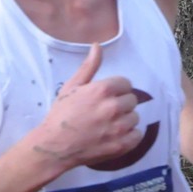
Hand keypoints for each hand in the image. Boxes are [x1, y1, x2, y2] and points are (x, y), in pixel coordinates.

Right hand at [32, 43, 142, 174]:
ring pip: (135, 118)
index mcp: (103, 90)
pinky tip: (113, 135)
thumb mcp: (71, 87)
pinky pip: (137, 135)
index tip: (104, 97)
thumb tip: (98, 45)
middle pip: (132, 100)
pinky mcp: (123, 145)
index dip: (115, 89)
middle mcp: (114, 107)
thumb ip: (89, 67)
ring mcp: (120, 127)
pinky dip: (128, 136)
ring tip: (107, 125)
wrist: (55, 145)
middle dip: (120, 104)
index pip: (126, 83)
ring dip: (124, 120)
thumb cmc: (61, 114)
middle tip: (104, 111)